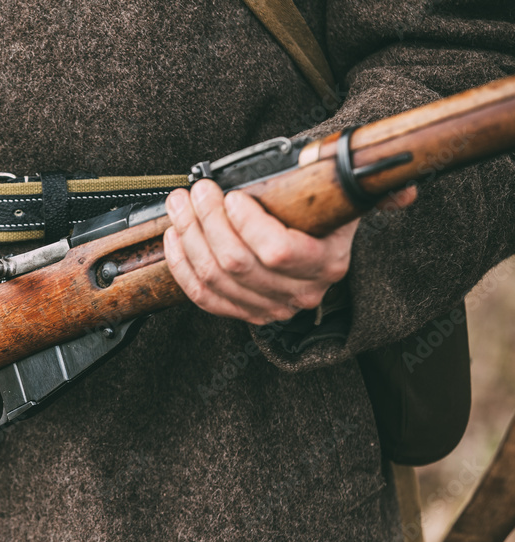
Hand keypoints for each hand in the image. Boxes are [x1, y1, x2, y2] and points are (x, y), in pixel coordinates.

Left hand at [163, 179, 416, 324]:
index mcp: (327, 263)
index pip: (279, 251)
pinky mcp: (241, 312)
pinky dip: (182, 266)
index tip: (231, 194)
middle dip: (207, 221)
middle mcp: (299, 293)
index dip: (247, 223)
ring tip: (179, 205)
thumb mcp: (347, 196)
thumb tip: (404, 191)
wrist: (311, 240)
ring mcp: (268, 308)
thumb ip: (374, 192)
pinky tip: (175, 236)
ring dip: (189, 238)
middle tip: (195, 191)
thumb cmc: (320, 210)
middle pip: (237, 264)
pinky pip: (203, 297)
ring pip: (215, 278)